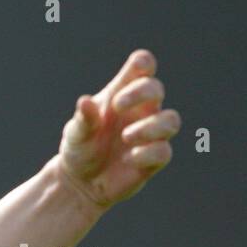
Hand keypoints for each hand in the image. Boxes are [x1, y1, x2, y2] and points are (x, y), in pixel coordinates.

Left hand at [57, 49, 180, 208]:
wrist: (80, 183)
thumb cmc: (80, 149)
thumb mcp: (76, 134)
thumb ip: (83, 119)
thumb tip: (84, 101)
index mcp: (123, 95)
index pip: (142, 68)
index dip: (143, 63)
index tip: (135, 67)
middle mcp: (141, 111)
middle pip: (156, 88)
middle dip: (141, 92)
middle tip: (118, 105)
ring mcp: (150, 134)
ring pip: (171, 120)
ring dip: (150, 126)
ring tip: (125, 136)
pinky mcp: (153, 159)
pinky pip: (163, 151)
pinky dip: (147, 153)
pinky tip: (128, 158)